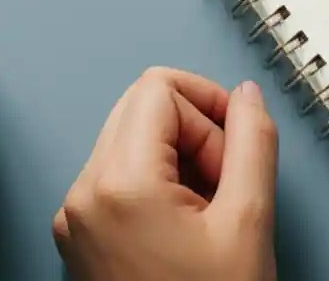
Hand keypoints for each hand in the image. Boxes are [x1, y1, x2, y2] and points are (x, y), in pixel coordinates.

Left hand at [52, 68, 278, 280]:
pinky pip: (120, 179)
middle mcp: (83, 196)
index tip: (236, 145)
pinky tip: (189, 229)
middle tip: (226, 183)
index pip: (159, 88)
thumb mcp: (248, 222)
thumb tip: (246, 96)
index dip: (209, 106)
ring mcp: (76, 220)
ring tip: (210, 214)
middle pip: (141, 109)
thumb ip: (252, 142)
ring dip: (180, 162)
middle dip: (196, 134)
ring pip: (132, 141)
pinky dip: (160, 187)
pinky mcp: (80, 239)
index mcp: (118, 185)